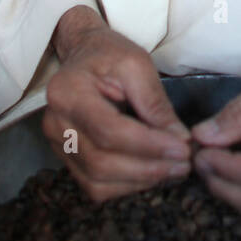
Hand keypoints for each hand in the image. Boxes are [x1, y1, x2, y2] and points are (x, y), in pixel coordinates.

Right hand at [41, 5, 191, 202]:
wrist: (83, 54)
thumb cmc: (109, 54)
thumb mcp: (137, 65)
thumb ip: (155, 103)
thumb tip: (179, 140)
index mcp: (68, 93)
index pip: (109, 131)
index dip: (149, 145)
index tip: (183, 148)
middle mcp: (55, 123)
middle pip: (102, 162)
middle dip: (148, 168)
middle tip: (185, 164)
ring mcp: (57, 144)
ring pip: (98, 181)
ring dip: (140, 181)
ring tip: (173, 170)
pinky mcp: (66, 159)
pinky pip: (95, 187)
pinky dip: (126, 186)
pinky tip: (151, 174)